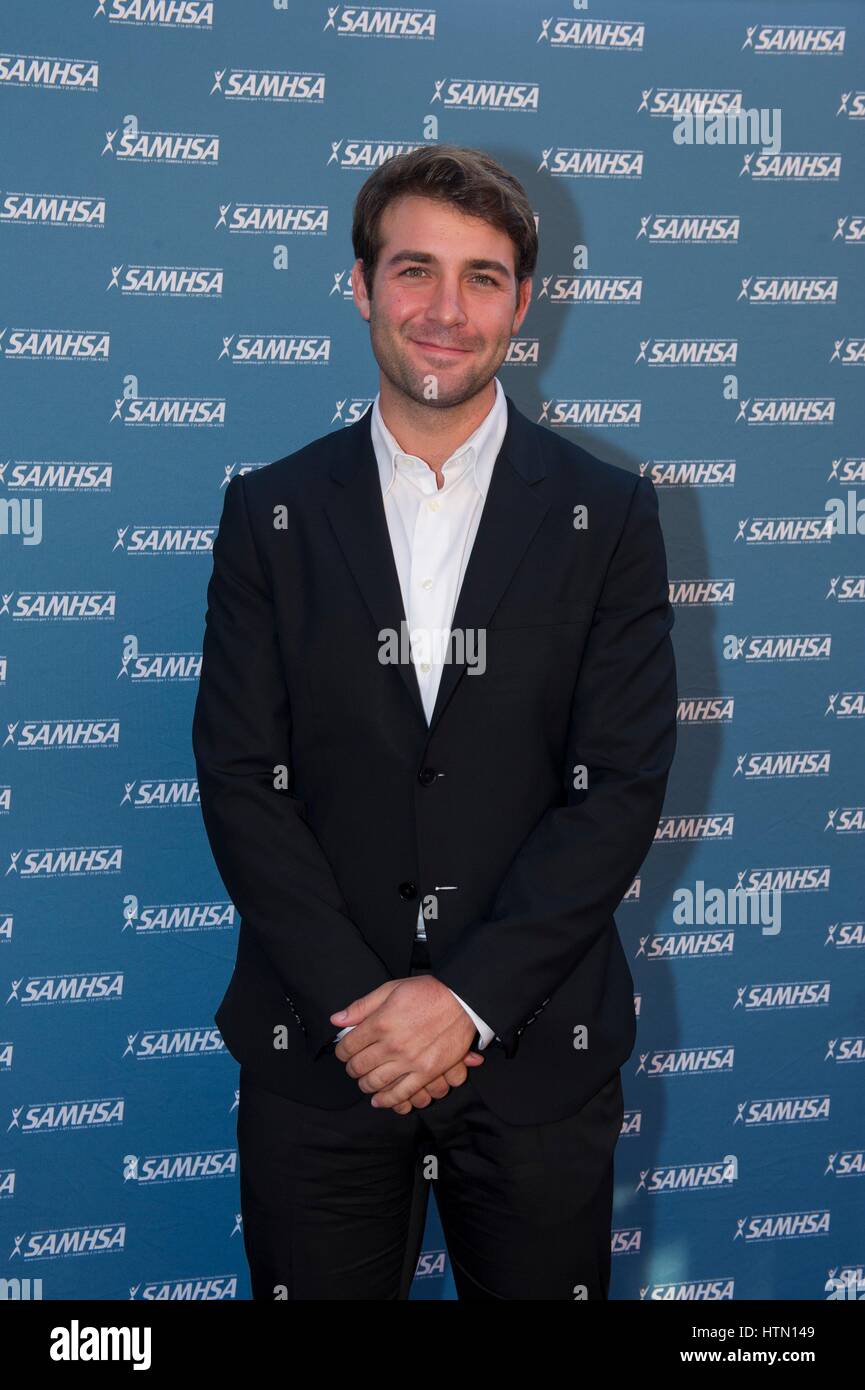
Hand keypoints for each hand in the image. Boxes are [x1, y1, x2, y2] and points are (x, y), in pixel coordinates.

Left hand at [330, 975, 480, 1109]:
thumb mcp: (391, 989)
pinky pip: (401, 1093)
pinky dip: (386, 1100)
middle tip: (354, 1066)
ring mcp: (409, 1061)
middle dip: (352, 1068)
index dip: (341, 1051)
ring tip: (365, 1081)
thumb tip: (336, 1020)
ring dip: (365, 1084)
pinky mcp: (426, 1072)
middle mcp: (391, 1045)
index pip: (348, 1046)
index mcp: (380, 1023)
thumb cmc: (427, 992)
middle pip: (359, 1066)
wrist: (462, 1000)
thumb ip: (362, 1006)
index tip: (344, 1051)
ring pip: (375, 1082)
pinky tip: (379, 1100)